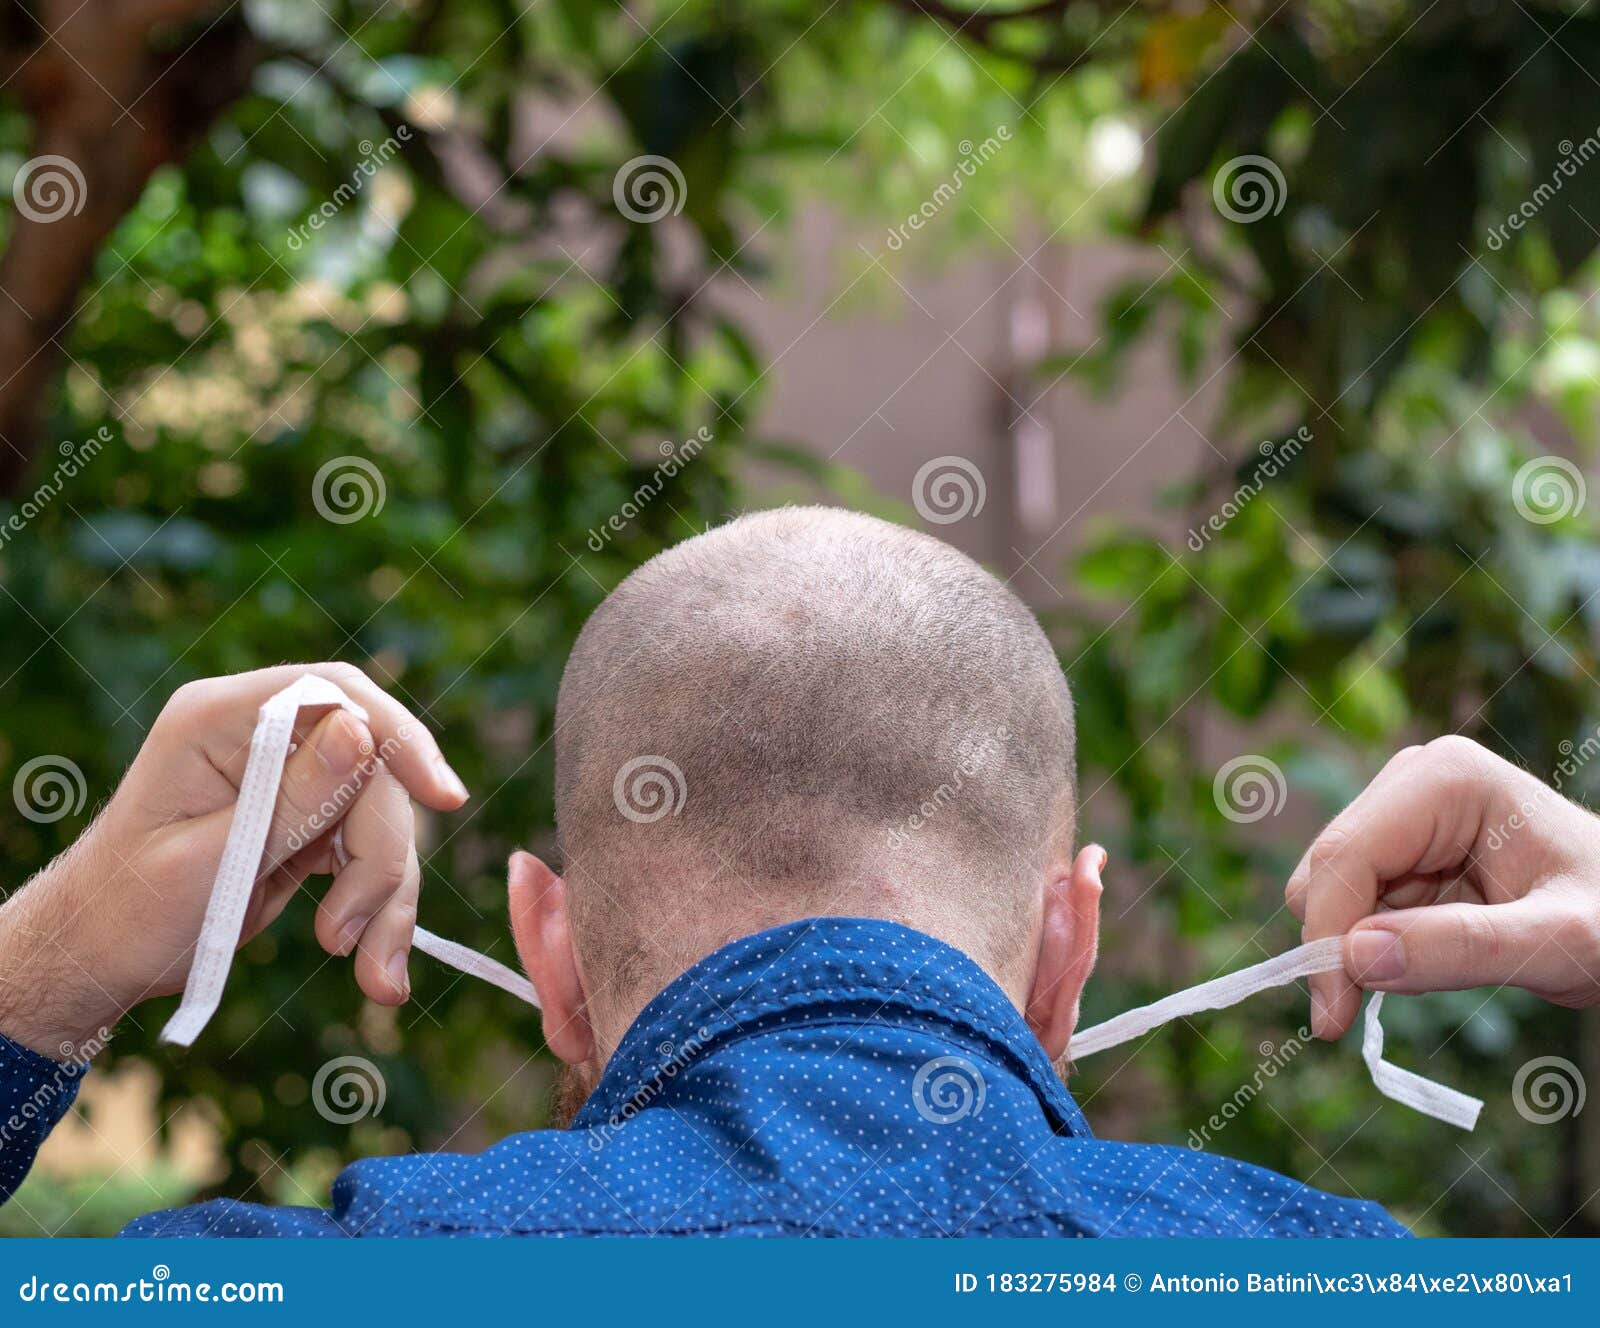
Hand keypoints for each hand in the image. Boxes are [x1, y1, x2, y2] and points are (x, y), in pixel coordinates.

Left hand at [0, 664, 467, 1057]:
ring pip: (381, 816)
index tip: (445, 799)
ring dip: (387, 897)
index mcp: (219, 720)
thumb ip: (289, 797)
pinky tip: (374, 964)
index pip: (333, 695)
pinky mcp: (308, 818)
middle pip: (371, 769)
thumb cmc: (130, 913)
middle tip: (355, 936)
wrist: (101, 960)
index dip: (398, 738)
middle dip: (380, 857)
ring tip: (372, 974)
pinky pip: (370, 850)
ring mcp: (288, 777)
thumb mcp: (210, 861)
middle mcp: (261, 737)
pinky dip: (380, 908)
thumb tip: (362, 731)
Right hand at [1286, 735, 1599, 1039]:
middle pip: (1324, 871)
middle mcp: (1412, 781)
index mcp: (1445, 779)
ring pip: (1327, 889)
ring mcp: (1402, 811)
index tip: (1333, 1020)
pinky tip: (1424, 953)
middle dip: (1342, 942)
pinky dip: (1371, 941)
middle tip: (1366, 1013)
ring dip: (1359, 944)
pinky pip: (1351, 901)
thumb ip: (1462, 947)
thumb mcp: (1557, 943)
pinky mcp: (1401, 845)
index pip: (1345, 857)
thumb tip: (1355, 957)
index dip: (1327, 938)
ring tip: (1434, 967)